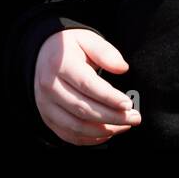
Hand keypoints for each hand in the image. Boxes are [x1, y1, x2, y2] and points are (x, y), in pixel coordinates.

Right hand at [33, 28, 140, 145]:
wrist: (43, 55)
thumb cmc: (71, 47)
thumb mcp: (88, 39)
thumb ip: (105, 52)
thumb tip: (123, 68)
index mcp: (60, 64)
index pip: (86, 85)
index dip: (109, 97)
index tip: (128, 104)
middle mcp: (49, 87)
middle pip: (83, 109)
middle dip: (112, 117)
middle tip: (135, 117)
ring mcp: (46, 105)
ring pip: (76, 126)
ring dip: (104, 130)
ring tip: (125, 125)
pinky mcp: (47, 118)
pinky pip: (69, 135)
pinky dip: (90, 139)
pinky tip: (108, 132)